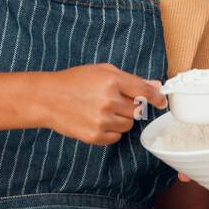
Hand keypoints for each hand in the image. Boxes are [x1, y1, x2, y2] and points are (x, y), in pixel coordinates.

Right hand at [41, 63, 165, 144]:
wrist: (47, 98)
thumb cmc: (74, 81)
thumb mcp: (102, 71)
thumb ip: (131, 79)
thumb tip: (156, 85)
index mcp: (112, 81)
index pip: (145, 92)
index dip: (157, 98)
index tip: (162, 101)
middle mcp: (108, 101)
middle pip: (138, 110)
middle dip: (131, 106)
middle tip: (116, 101)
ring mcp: (101, 120)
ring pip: (128, 125)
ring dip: (121, 119)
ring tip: (102, 110)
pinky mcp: (95, 136)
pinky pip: (116, 137)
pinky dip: (111, 131)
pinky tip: (96, 120)